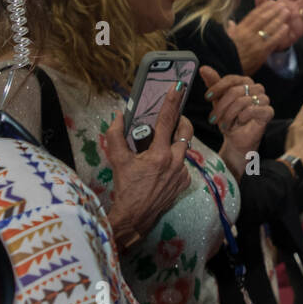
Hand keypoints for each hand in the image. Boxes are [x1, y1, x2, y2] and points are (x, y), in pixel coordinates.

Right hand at [104, 85, 191, 248]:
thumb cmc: (125, 188)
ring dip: (175, 141)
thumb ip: (116, 135)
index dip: (172, 101)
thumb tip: (120, 116)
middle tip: (171, 118)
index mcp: (159, 154)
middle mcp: (175, 162)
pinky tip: (162, 165)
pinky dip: (174, 159)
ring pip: (184, 147)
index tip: (177, 86)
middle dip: (181, 120)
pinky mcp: (184, 182)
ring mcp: (182, 173)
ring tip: (161, 144)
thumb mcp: (117, 160)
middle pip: (186, 130)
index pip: (168, 120)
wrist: (135, 217)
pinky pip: (183, 163)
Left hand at [200, 66, 272, 178]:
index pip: (231, 79)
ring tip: (224, 125)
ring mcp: (264, 99)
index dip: (217, 87)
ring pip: (242, 101)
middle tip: (212, 119)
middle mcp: (256, 88)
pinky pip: (253, 110)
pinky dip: (242, 117)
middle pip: (234, 91)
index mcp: (245, 82)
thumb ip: (213, 83)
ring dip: (229, 115)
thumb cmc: (228, 118)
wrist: (237, 139)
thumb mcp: (218, 100)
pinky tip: (239, 122)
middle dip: (220, 107)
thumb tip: (203, 68)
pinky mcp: (268, 112)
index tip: (207, 97)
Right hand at [226, 0, 290, 73]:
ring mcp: (255, 43)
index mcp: (239, 30)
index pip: (253, 15)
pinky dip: (280, 33)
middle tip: (283, 5)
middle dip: (274, 10)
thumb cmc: (227, 55)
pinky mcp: (261, 53)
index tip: (272, 2)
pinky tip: (285, 28)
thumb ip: (231, 31)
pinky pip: (272, 40)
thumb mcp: (226, 40)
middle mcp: (247, 34)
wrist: (226, 70)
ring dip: (279, 19)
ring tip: (287, 13)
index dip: (264, 7)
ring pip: (269, 28)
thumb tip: (230, 23)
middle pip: (263, 19)